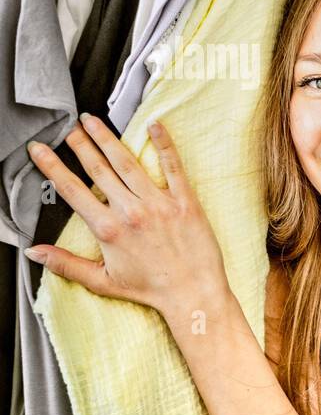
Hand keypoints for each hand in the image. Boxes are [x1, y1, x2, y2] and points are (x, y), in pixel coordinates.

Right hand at [23, 115, 229, 318]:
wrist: (193, 294)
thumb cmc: (150, 289)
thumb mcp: (102, 280)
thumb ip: (65, 264)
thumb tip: (33, 251)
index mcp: (107, 229)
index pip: (72, 190)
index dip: (52, 166)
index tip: (39, 148)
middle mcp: (131, 212)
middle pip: (98, 169)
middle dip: (80, 145)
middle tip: (69, 127)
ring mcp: (159, 204)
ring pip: (128, 163)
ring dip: (108, 139)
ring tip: (93, 121)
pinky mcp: (185, 201)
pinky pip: (173, 166)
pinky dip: (164, 144)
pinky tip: (154, 125)